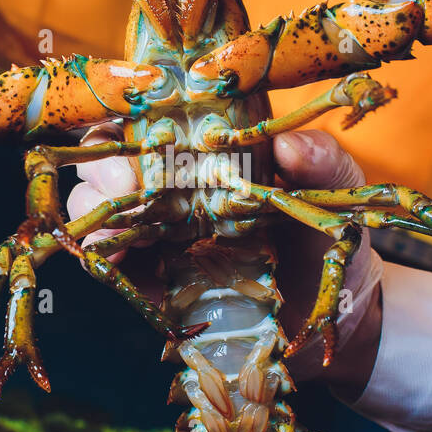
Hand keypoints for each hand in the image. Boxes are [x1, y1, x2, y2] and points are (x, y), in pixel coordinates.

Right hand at [66, 126, 382, 399]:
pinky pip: (112, 262)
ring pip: (100, 208)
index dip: (132, 119)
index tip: (142, 134)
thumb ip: (320, 161)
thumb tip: (291, 147)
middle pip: (111, 161)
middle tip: (122, 184)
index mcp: (209, 151)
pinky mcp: (155, 277)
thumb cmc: (328, 235)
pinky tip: (116, 257)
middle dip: (102, 167)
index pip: (152, 120)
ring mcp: (160, 231)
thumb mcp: (334, 189)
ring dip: (95, 210)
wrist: (337, 311)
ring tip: (117, 226)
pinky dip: (103, 255)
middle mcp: (175, 185)